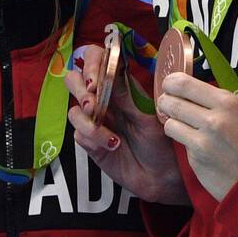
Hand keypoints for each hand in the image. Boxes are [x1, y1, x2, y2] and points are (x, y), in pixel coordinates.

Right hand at [65, 46, 188, 204]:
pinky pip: (78, 135)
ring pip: (74, 110)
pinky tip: (112, 146)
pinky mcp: (90, 143)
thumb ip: (125, 95)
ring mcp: (95, 121)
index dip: (92, 63)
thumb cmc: (162, 142)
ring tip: (109, 135)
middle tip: (92, 104)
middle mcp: (105, 101)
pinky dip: (93, 139)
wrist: (163, 176)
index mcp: (121, 87)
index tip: (96, 81)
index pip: (97, 60)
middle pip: (75, 80)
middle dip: (80, 89)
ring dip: (88, 121)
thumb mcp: (147, 116)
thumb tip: (110, 68)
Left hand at [157, 72, 237, 201]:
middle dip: (166, 102)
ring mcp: (202, 141)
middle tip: (168, 103)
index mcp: (227, 102)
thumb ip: (217, 103)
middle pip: (171, 102)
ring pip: (170, 123)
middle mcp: (213, 119)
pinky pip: (180, 143)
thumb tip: (191, 92)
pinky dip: (184, 141)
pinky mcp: (195, 160)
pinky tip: (196, 144)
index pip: (184, 84)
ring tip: (181, 125)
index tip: (170, 85)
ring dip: (172, 123)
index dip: (171, 83)